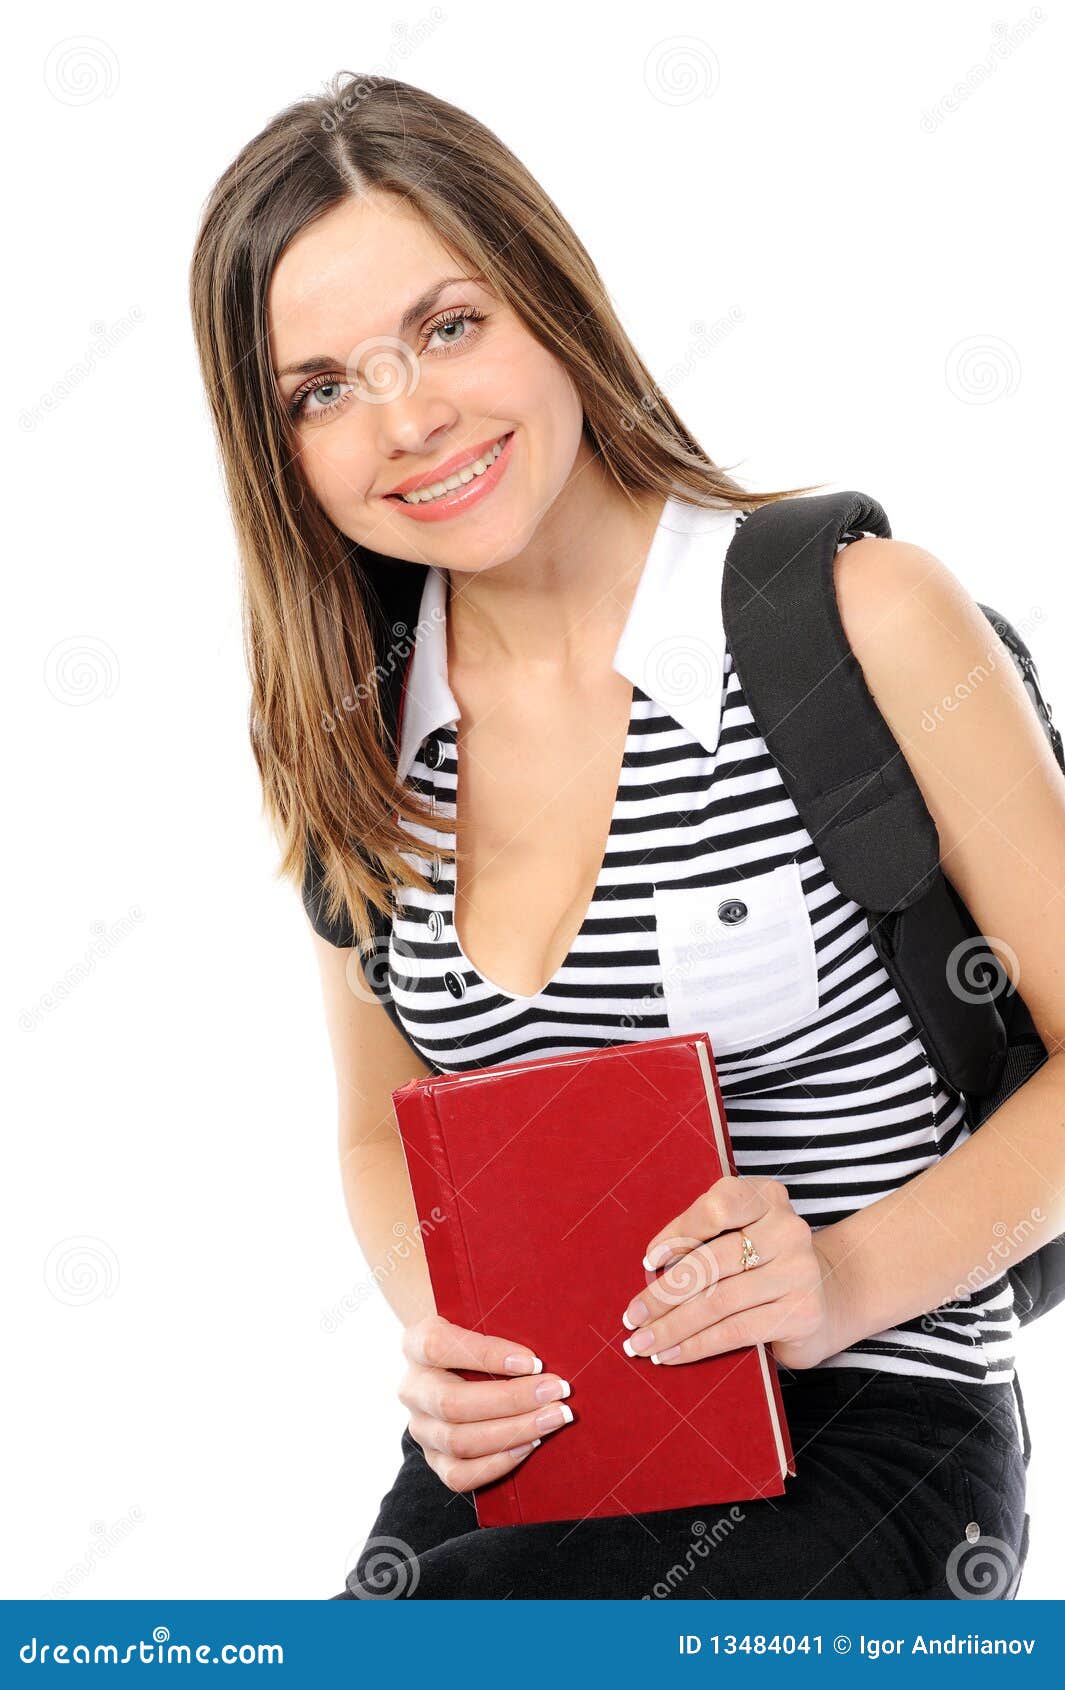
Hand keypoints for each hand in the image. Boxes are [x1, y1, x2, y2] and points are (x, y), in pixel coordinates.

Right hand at [398, 1314, 574, 1492]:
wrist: (460, 1369)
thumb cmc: (480, 1340)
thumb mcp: (481, 1322)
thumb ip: (501, 1325)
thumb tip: (541, 1356)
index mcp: (415, 1344)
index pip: (438, 1345)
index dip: (485, 1354)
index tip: (533, 1361)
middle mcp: (412, 1389)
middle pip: (452, 1402)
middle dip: (512, 1400)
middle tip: (556, 1391)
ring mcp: (421, 1428)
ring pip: (459, 1440)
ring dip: (514, 1431)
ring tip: (554, 1417)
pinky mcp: (434, 1460)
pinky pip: (460, 1475)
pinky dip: (499, 1462)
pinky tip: (530, 1443)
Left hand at [619, 1175, 853, 1370]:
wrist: (824, 1296)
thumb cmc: (761, 1262)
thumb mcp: (737, 1235)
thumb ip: (702, 1238)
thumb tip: (653, 1267)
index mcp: (767, 1197)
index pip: (718, 1208)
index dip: (679, 1233)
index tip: (649, 1261)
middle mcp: (788, 1229)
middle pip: (712, 1261)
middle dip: (663, 1294)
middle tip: (632, 1316)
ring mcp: (799, 1271)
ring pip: (719, 1301)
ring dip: (673, 1326)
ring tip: (642, 1342)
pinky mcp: (802, 1313)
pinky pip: (736, 1331)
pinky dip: (697, 1345)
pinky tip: (672, 1354)